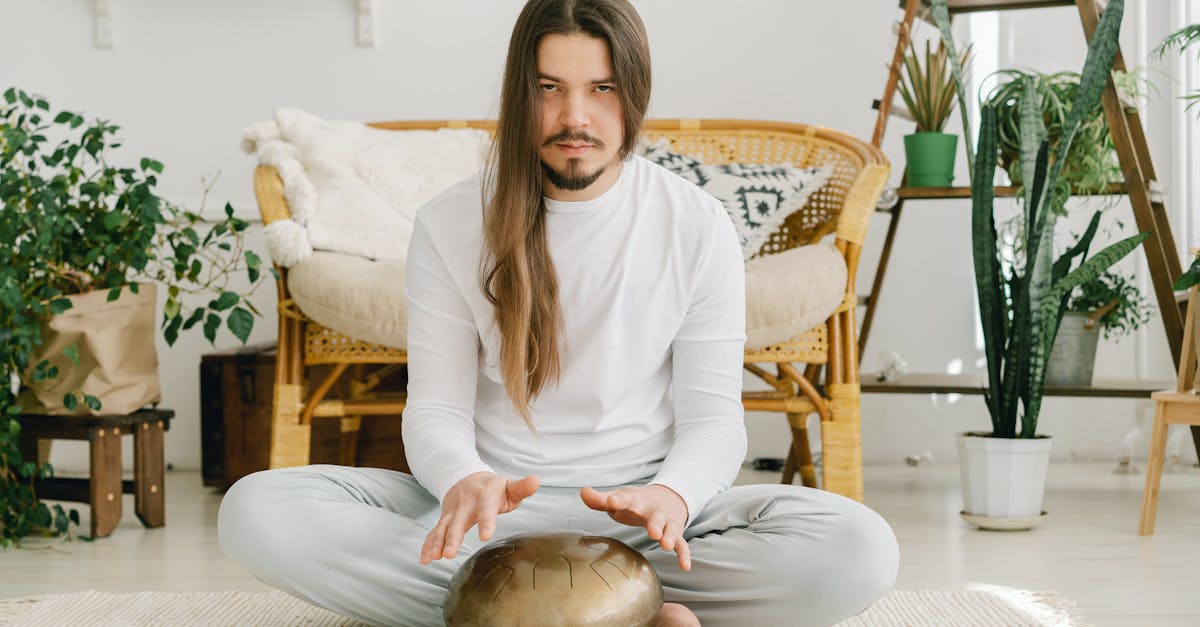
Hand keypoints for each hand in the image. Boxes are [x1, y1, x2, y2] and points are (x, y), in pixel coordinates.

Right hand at [419, 472, 539, 564]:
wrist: (467, 477)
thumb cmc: (494, 488)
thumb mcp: (508, 487)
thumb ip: (521, 488)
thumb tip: (536, 480)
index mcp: (484, 496)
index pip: (486, 510)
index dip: (486, 522)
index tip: (485, 536)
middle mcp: (466, 503)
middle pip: (458, 521)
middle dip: (453, 537)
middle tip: (450, 554)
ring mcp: (453, 511)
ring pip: (443, 527)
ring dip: (437, 542)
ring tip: (434, 558)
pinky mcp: (444, 517)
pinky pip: (435, 531)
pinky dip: (429, 544)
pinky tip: (425, 558)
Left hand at [579, 484, 690, 570]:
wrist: (666, 497)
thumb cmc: (636, 502)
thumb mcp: (619, 498)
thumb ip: (600, 499)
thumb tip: (583, 492)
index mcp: (636, 500)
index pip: (627, 498)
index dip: (618, 499)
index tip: (611, 501)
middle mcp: (653, 510)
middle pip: (655, 516)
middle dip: (655, 523)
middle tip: (653, 532)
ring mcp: (666, 522)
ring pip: (670, 529)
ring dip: (669, 536)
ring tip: (665, 544)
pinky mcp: (675, 533)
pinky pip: (681, 544)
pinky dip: (684, 554)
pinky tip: (685, 566)